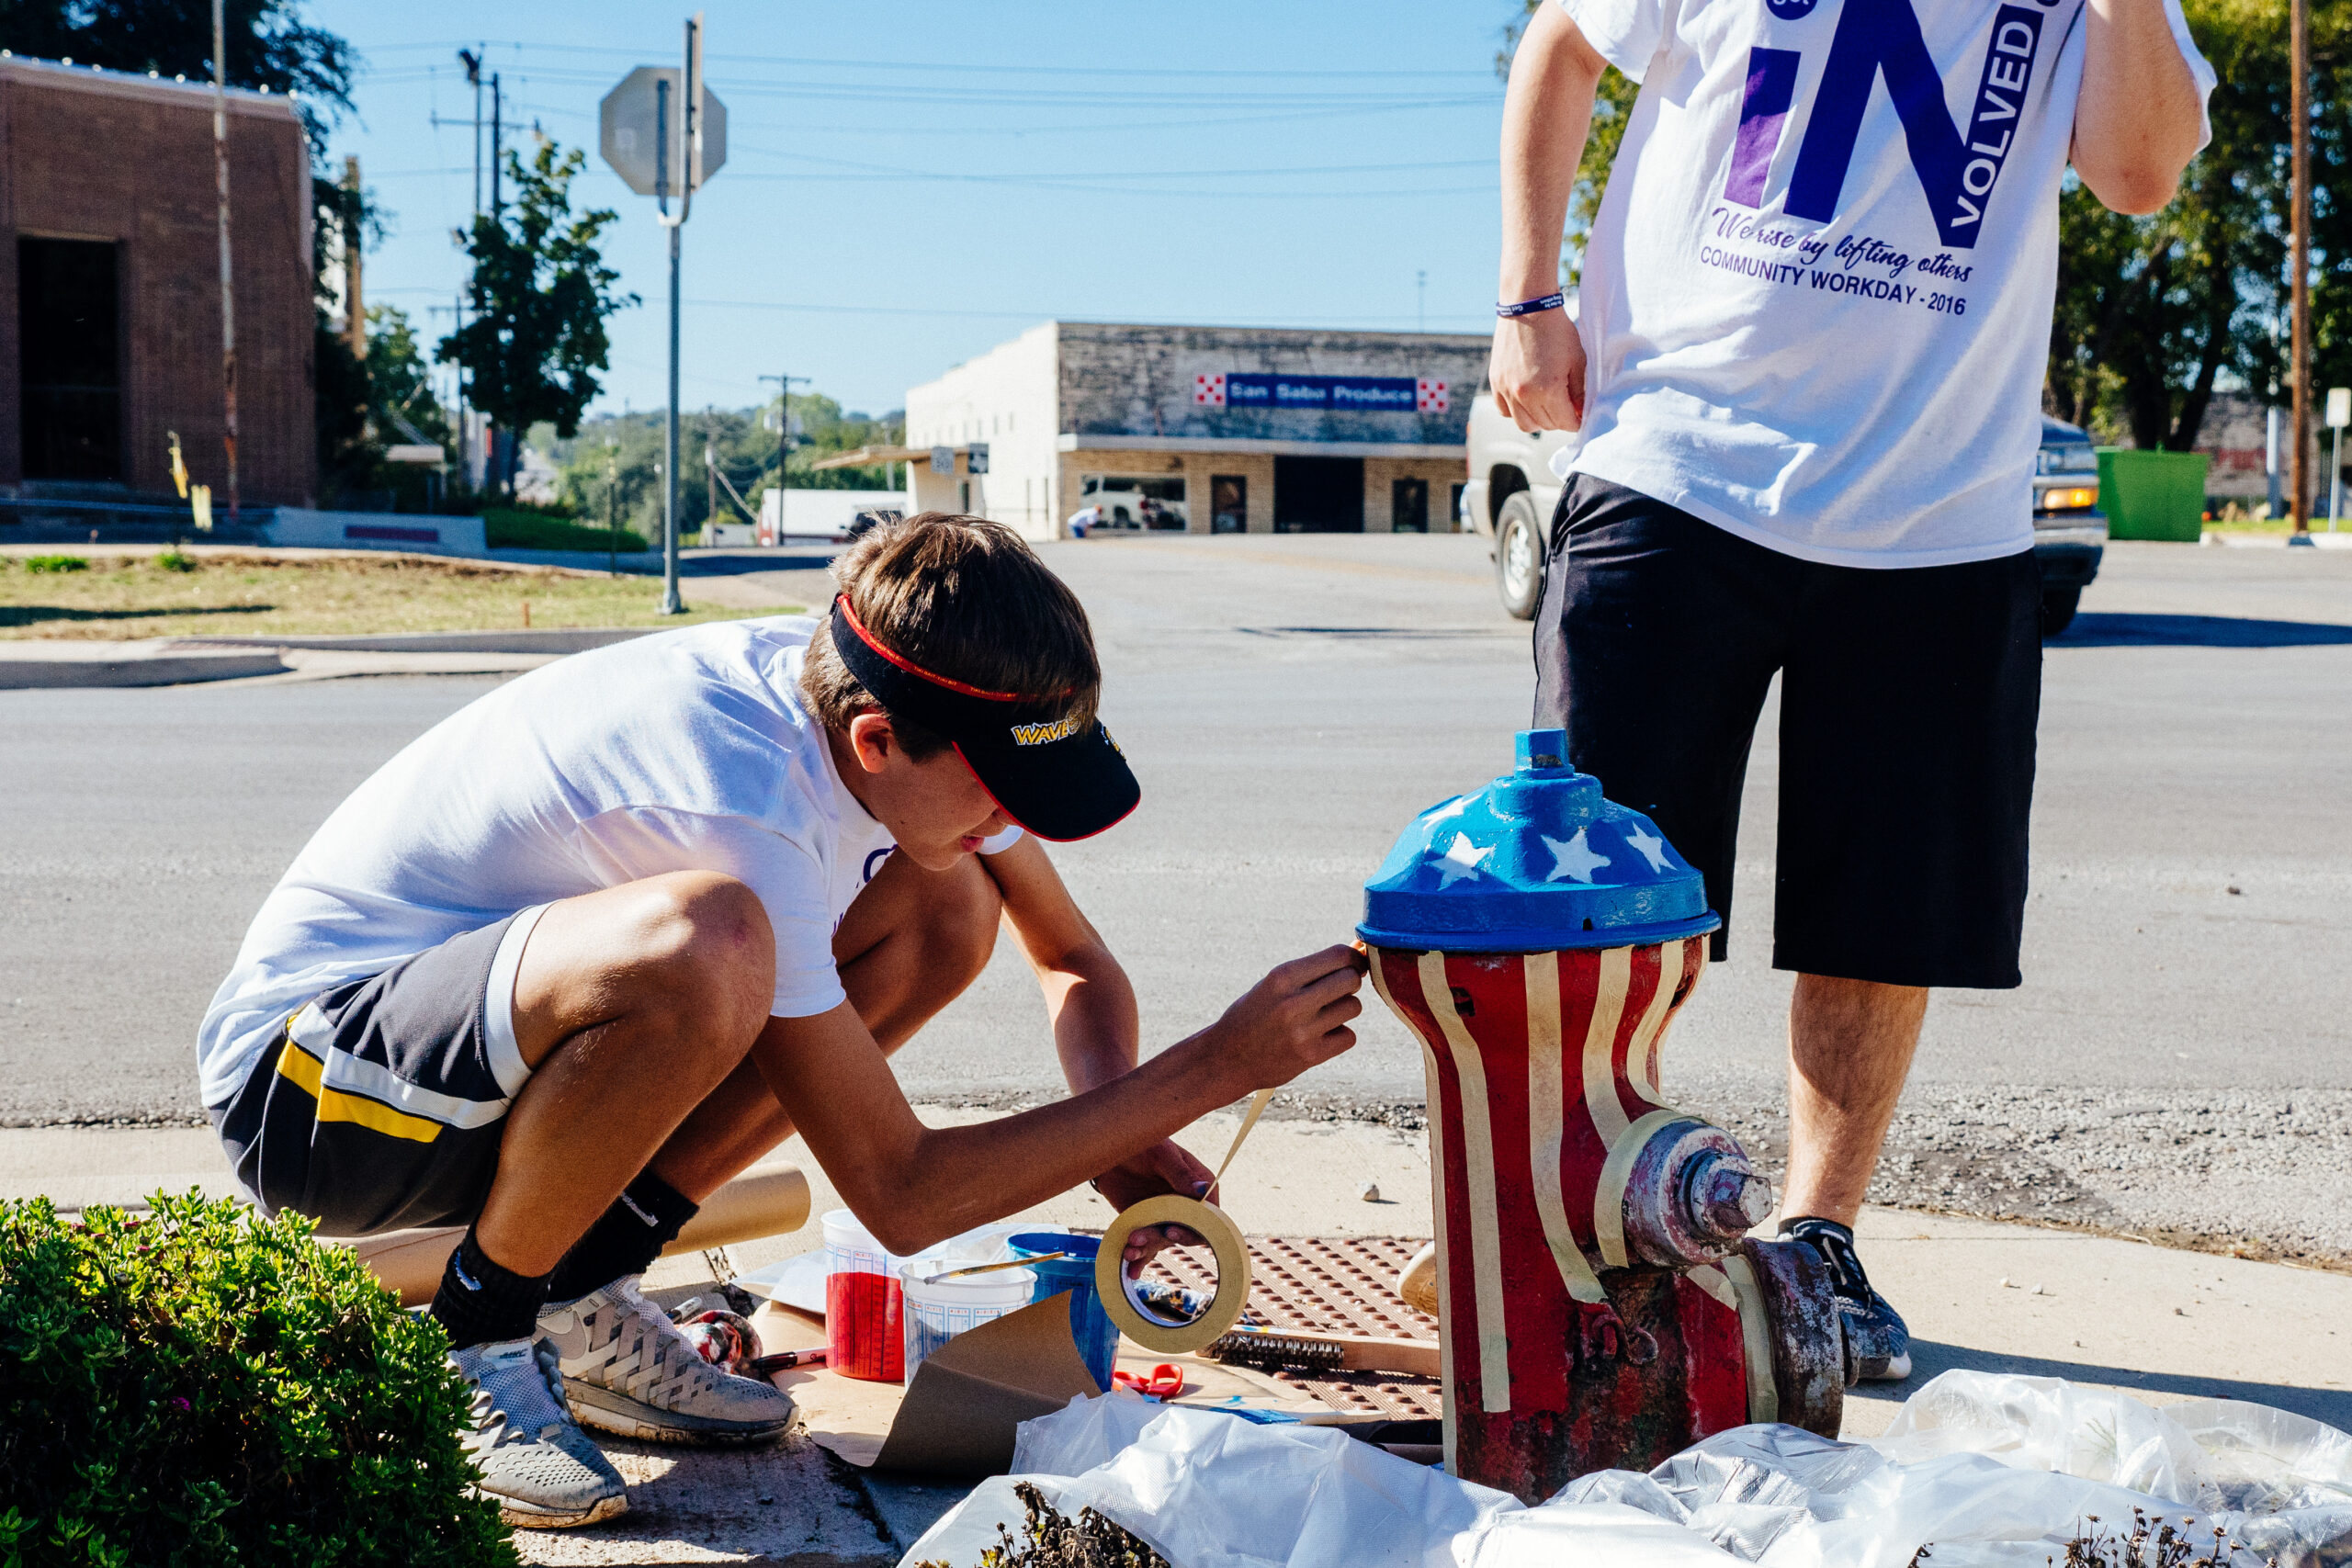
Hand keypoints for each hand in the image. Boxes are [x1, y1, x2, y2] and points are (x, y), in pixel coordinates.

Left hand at [1091, 1139, 1217, 1273]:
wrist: (1111, 1150)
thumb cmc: (1141, 1143)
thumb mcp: (1161, 1154)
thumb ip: (1180, 1173)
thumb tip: (1203, 1191)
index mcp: (1200, 1186)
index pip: (1210, 1215)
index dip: (1195, 1228)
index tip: (1171, 1230)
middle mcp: (1187, 1205)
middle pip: (1187, 1233)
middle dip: (1163, 1238)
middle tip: (1139, 1236)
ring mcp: (1167, 1216)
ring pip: (1164, 1241)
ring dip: (1146, 1247)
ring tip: (1128, 1246)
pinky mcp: (1148, 1224)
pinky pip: (1148, 1245)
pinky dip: (1140, 1257)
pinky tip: (1130, 1269)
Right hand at [1207, 944, 1367, 1093]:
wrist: (1227, 1058)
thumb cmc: (1255, 1014)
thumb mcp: (1274, 985)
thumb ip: (1311, 972)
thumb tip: (1358, 957)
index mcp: (1282, 977)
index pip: (1338, 955)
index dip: (1353, 959)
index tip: (1353, 965)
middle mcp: (1293, 1002)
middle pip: (1351, 980)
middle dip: (1350, 983)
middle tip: (1336, 991)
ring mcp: (1302, 1031)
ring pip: (1354, 1007)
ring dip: (1344, 1010)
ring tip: (1321, 1016)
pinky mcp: (1311, 1056)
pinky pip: (1349, 1036)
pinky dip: (1340, 1036)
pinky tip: (1319, 1037)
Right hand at [1490, 308, 1585, 432]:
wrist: (1528, 307)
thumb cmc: (1557, 331)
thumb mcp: (1577, 360)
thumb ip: (1579, 391)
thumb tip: (1580, 412)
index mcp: (1549, 389)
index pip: (1565, 423)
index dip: (1576, 421)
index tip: (1580, 416)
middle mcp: (1525, 394)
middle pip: (1545, 425)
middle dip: (1559, 420)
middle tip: (1566, 408)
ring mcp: (1507, 390)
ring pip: (1524, 424)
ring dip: (1538, 420)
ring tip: (1547, 406)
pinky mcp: (1496, 382)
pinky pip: (1505, 410)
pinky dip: (1517, 410)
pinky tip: (1527, 399)